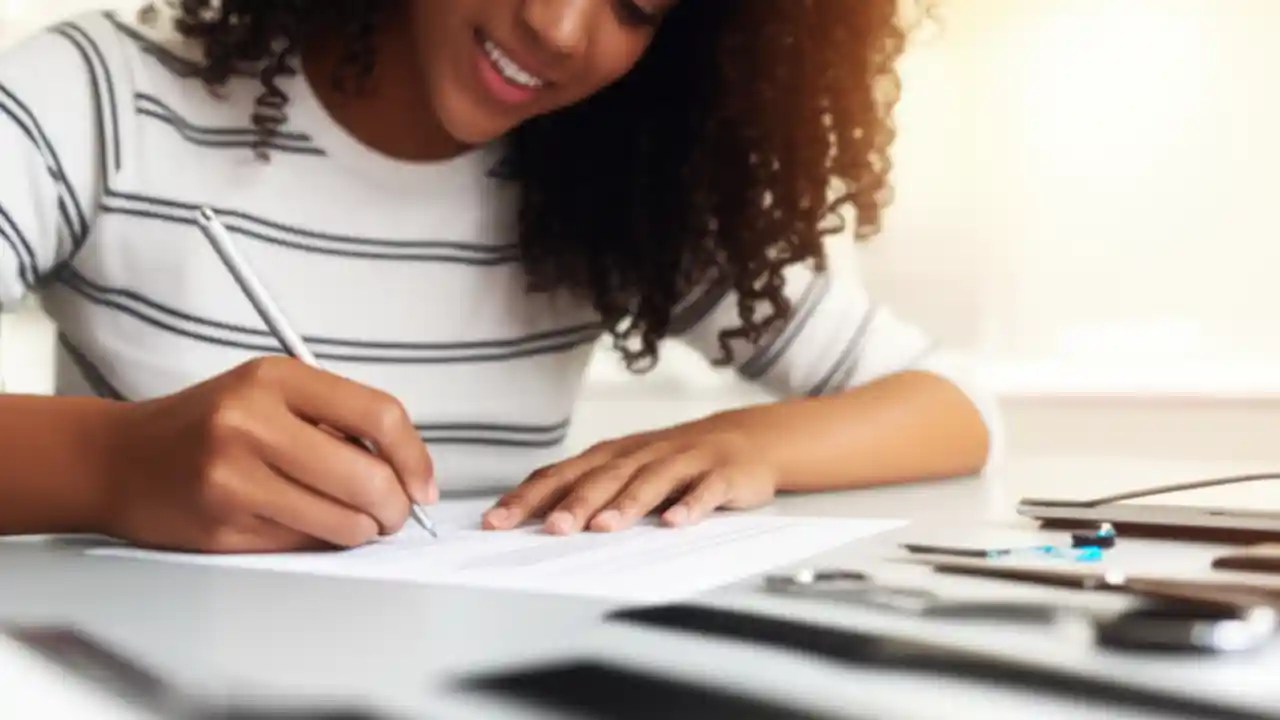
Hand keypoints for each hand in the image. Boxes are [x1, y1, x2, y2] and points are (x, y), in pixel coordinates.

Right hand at [101, 357, 434, 552]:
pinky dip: (320, 541)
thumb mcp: (270, 392)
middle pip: (368, 479)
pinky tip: (303, 523)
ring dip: (363, 530)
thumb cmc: (209, 423)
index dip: (415, 458)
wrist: (119, 459)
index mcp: (274, 379)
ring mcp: (234, 480)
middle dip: (396, 507)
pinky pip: (305, 546)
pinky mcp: (223, 529)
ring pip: (344, 524)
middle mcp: (252, 424)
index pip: (379, 416)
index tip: (424, 485)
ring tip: (351, 519)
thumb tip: (410, 471)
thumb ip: (338, 419)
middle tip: (394, 513)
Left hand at [482, 423, 777, 533]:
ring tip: (604, 527)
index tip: (496, 522)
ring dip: (626, 504)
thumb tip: (533, 521)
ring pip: (650, 482)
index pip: (562, 475)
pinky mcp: (721, 474)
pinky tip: (676, 522)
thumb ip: (588, 491)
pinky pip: (704, 490)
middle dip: (575, 503)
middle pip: (603, 478)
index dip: (529, 498)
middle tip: (551, 529)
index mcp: (613, 457)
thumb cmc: (676, 462)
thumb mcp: (629, 470)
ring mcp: (683, 462)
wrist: (748, 438)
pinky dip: (690, 505)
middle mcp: (642, 455)